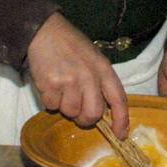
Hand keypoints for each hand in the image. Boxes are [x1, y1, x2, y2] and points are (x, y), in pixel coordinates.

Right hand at [26, 11, 130, 136]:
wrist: (45, 31)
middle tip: (78, 110)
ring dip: (65, 107)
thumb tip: (105, 110)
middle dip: (85, 118)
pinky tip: (50, 84)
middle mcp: (89, 76)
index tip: (120, 134)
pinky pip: (51, 106)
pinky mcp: (50, 85)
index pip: (118, 99)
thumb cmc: (71, 45)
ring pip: (70, 112)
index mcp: (103, 69)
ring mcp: (69, 81)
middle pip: (93, 114)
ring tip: (61, 88)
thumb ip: (101, 81)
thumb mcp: (94, 58)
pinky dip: (50, 101)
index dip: (122, 120)